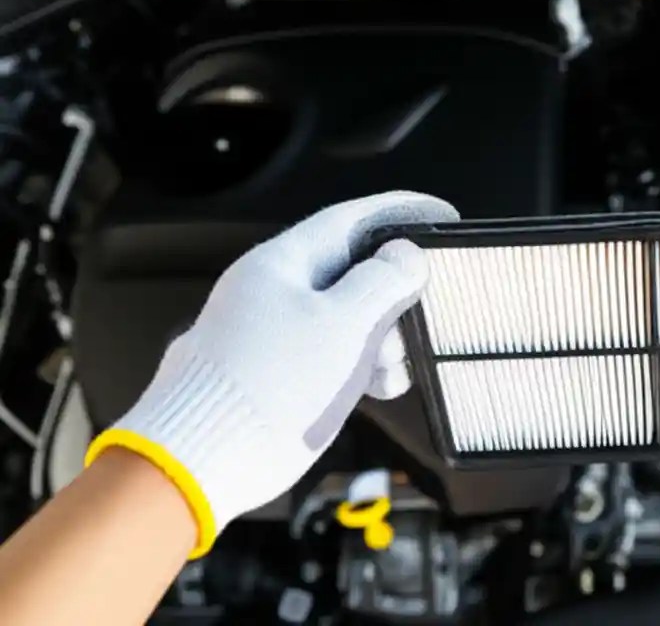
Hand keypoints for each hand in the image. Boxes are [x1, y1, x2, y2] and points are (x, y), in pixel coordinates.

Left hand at [85, 192, 457, 556]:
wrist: (202, 461)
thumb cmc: (270, 386)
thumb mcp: (345, 324)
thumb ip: (383, 281)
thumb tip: (406, 255)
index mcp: (281, 263)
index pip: (351, 219)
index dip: (401, 212)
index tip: (442, 215)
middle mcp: (273, 292)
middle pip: (352, 271)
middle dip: (393, 296)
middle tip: (421, 316)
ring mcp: (272, 335)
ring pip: (347, 319)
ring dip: (381, 339)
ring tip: (391, 369)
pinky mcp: (276, 376)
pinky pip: (332, 356)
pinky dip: (362, 367)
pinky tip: (379, 387)